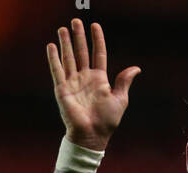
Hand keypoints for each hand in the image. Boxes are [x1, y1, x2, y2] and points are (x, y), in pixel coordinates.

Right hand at [46, 19, 139, 150]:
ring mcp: (73, 83)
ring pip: (68, 58)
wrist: (92, 136)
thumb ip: (124, 82)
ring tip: (63, 29)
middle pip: (81, 52)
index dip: (97, 40)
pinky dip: (54, 58)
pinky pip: (57, 71)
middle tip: (76, 21)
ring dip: (65, 43)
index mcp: (99, 79)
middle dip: (78, 37)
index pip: (98, 54)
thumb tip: (136, 68)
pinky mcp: (62, 90)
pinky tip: (52, 46)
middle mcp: (85, 78)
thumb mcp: (120, 99)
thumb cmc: (107, 121)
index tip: (95, 25)